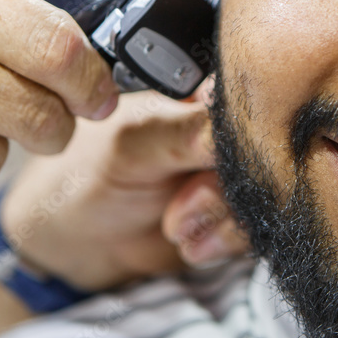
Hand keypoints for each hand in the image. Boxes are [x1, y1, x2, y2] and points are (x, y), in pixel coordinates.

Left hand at [0, 88, 247, 290]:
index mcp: (199, 91)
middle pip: (263, 149)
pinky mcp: (238, 213)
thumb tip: (246, 126)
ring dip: (223, 218)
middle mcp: (223, 129)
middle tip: (182, 207)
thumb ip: (187, 131)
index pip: (250, 97)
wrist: (72, 246)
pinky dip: (228, 239)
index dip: (245, 131)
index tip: (213, 161)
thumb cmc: (83, 179)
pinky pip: (259, 224)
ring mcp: (232, 173)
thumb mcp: (132, 146)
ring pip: (264, 191)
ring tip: (177, 226)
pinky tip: (193, 243)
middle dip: (223, 187)